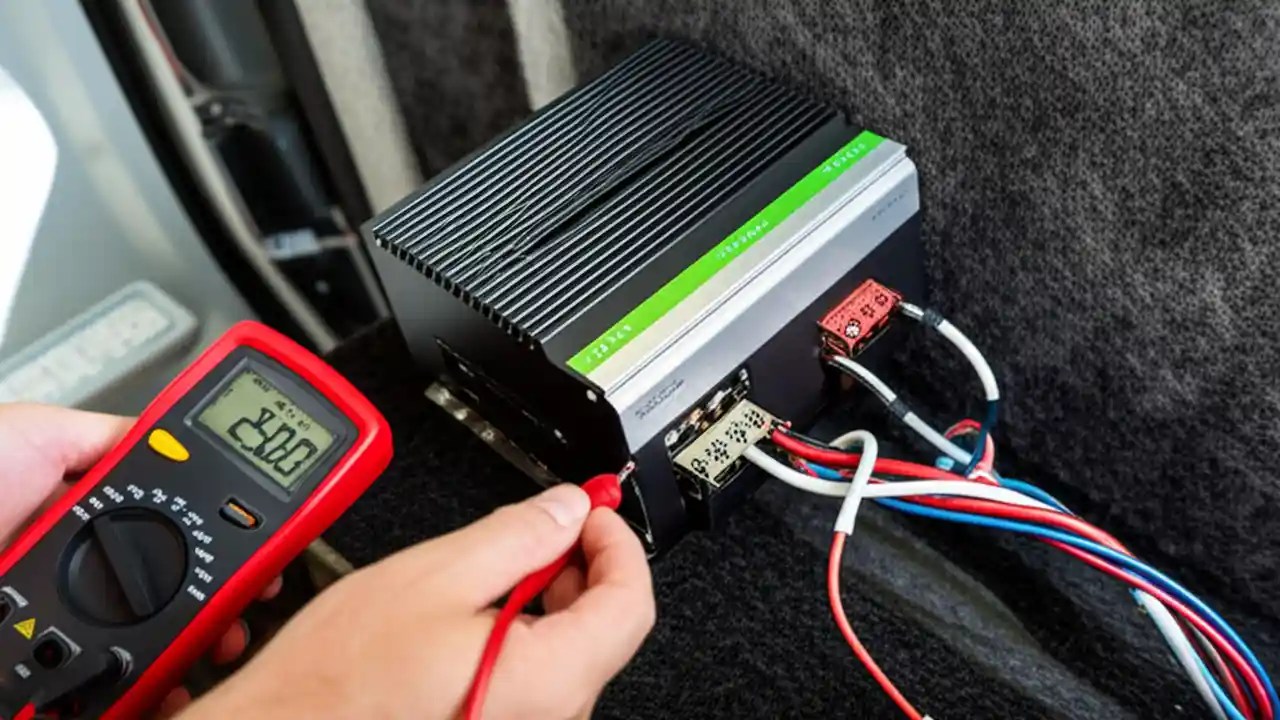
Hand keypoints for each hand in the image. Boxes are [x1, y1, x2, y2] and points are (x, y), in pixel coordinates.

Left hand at [0, 403, 280, 716]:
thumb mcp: (35, 436)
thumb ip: (107, 433)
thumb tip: (177, 428)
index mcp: (96, 514)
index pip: (193, 517)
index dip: (243, 527)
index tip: (276, 540)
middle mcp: (98, 573)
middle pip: (197, 582)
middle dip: (239, 590)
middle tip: (258, 595)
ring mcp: (85, 629)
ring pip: (175, 641)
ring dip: (211, 643)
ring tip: (226, 642)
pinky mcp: (75, 680)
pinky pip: (137, 688)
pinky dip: (165, 691)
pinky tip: (178, 685)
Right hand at [181, 483, 655, 719]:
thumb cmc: (336, 686)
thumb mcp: (434, 577)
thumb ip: (518, 536)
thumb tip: (567, 508)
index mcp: (549, 679)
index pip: (632, 601)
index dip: (617, 541)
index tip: (593, 510)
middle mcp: (550, 717)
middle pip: (604, 627)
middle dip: (580, 565)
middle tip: (544, 528)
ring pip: (568, 653)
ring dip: (547, 600)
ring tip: (496, 569)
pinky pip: (533, 679)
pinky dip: (521, 635)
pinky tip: (479, 614)